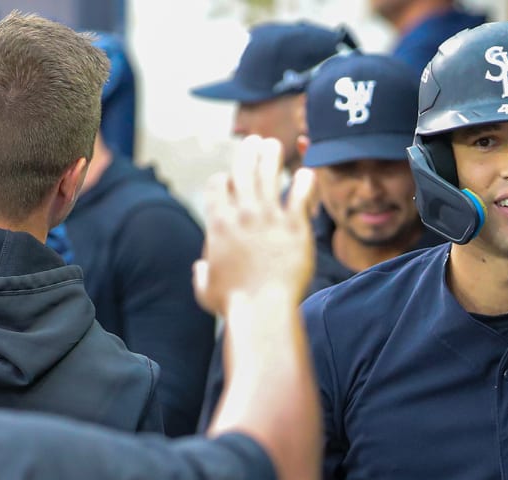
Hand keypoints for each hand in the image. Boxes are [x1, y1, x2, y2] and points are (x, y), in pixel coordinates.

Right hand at [195, 135, 317, 316]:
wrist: (263, 310)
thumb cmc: (234, 304)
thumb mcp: (205, 289)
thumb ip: (202, 273)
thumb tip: (200, 267)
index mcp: (218, 223)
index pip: (218, 184)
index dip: (223, 178)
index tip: (231, 180)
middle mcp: (242, 214)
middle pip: (242, 170)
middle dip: (246, 152)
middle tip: (254, 141)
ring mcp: (269, 217)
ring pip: (269, 174)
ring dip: (271, 155)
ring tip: (275, 144)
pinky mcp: (295, 226)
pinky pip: (300, 194)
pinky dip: (303, 181)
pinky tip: (307, 173)